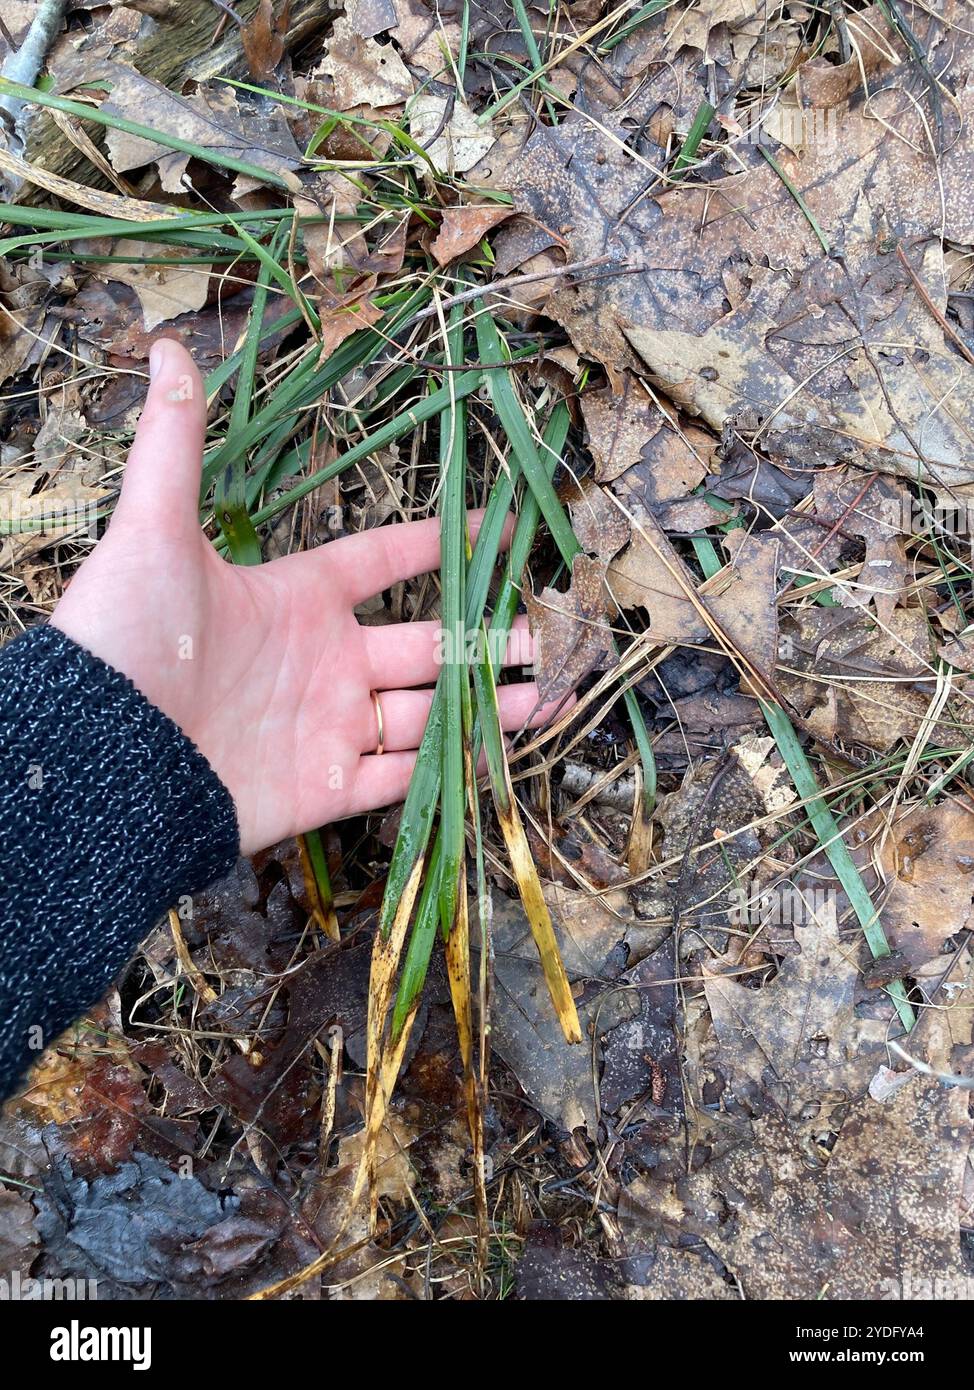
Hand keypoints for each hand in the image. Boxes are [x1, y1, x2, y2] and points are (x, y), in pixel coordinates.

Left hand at [51, 338, 559, 853]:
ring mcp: (329, 727)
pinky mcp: (327, 789)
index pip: (382, 559)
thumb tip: (170, 347)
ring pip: (431, 713)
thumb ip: (175, 445)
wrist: (104, 758)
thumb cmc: (128, 637)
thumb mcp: (154, 531)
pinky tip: (508, 748)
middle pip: (428, 644)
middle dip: (494, 635)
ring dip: (494, 702)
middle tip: (556, 626)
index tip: (499, 522)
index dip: (438, 540)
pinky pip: (406, 776)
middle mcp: (324, 661)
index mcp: (296, 597)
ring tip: (558, 687)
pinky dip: (456, 765)